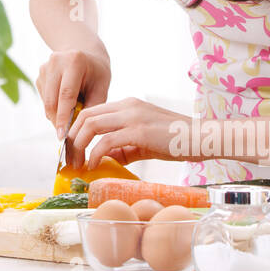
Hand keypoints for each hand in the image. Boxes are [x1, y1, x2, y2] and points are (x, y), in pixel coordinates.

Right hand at [36, 48, 110, 139]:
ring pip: (46, 102)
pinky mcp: (39, 74)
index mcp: (74, 61)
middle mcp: (56, 61)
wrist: (85, 52)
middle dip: (57, 122)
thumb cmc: (96, 73)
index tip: (63, 137)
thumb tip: (77, 131)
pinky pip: (44, 99)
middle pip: (52, 100)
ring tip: (71, 116)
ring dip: (56, 115)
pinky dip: (54, 107)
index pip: (66, 95)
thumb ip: (91, 108)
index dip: (63, 118)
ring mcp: (45, 67)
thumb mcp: (101, 88)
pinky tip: (65, 104)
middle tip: (65, 137)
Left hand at [66, 97, 193, 168]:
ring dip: (78, 146)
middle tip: (68, 158)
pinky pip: (106, 142)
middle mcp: (127, 106)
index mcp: (127, 105)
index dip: (76, 130)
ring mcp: (132, 117)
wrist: (202, 138)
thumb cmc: (176, 141)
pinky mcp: (138, 131)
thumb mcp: (145, 142)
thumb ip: (124, 148)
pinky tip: (93, 165)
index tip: (71, 148)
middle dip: (71, 138)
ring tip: (77, 163)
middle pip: (85, 116)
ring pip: (91, 125)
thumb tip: (105, 158)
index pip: (91, 112)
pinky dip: (94, 154)